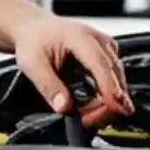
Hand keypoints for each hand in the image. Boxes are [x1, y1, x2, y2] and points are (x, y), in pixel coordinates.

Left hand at [12, 14, 133, 127]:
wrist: (33, 28)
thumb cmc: (32, 41)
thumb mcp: (31, 64)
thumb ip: (48, 85)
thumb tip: (64, 107)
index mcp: (80, 37)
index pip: (100, 65)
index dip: (110, 88)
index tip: (115, 107)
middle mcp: (99, 40)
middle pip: (114, 76)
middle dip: (106, 103)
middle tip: (87, 120)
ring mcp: (106, 48)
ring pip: (118, 80)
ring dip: (106, 101)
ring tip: (85, 114)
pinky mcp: (108, 56)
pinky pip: (114, 79)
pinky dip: (105, 94)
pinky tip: (92, 104)